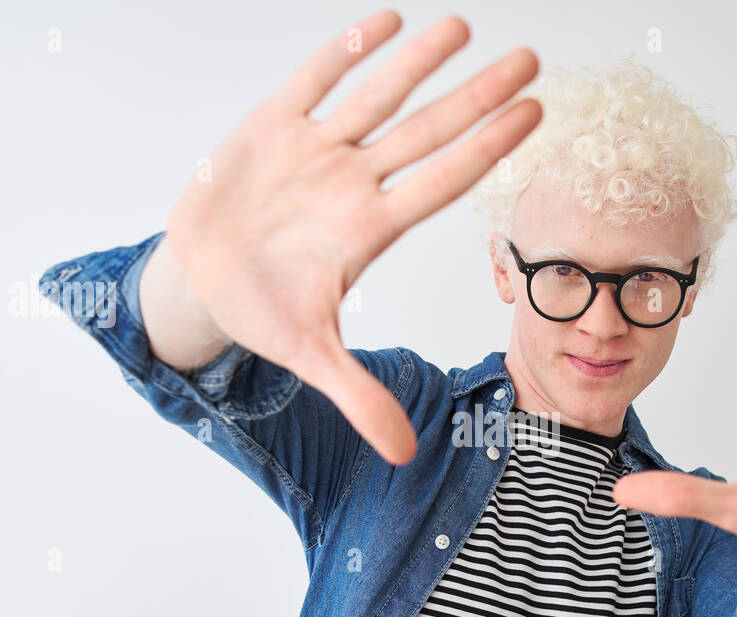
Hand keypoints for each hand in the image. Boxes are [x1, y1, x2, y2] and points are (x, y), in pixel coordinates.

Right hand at [165, 11, 540, 464]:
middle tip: (532, 59)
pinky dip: (344, 51)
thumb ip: (358, 396)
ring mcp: (316, 152)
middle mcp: (354, 184)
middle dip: (477, 96)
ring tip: (466, 27)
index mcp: (369, 229)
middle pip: (427, 132)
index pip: (443, 182)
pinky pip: (313, 80)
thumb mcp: (310, 355)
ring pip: (378, 96)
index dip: (488, 149)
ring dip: (420, 62)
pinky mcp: (271, 128)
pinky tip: (385, 21)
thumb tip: (403, 454)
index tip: (537, 115)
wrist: (200, 282)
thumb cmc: (261, 312)